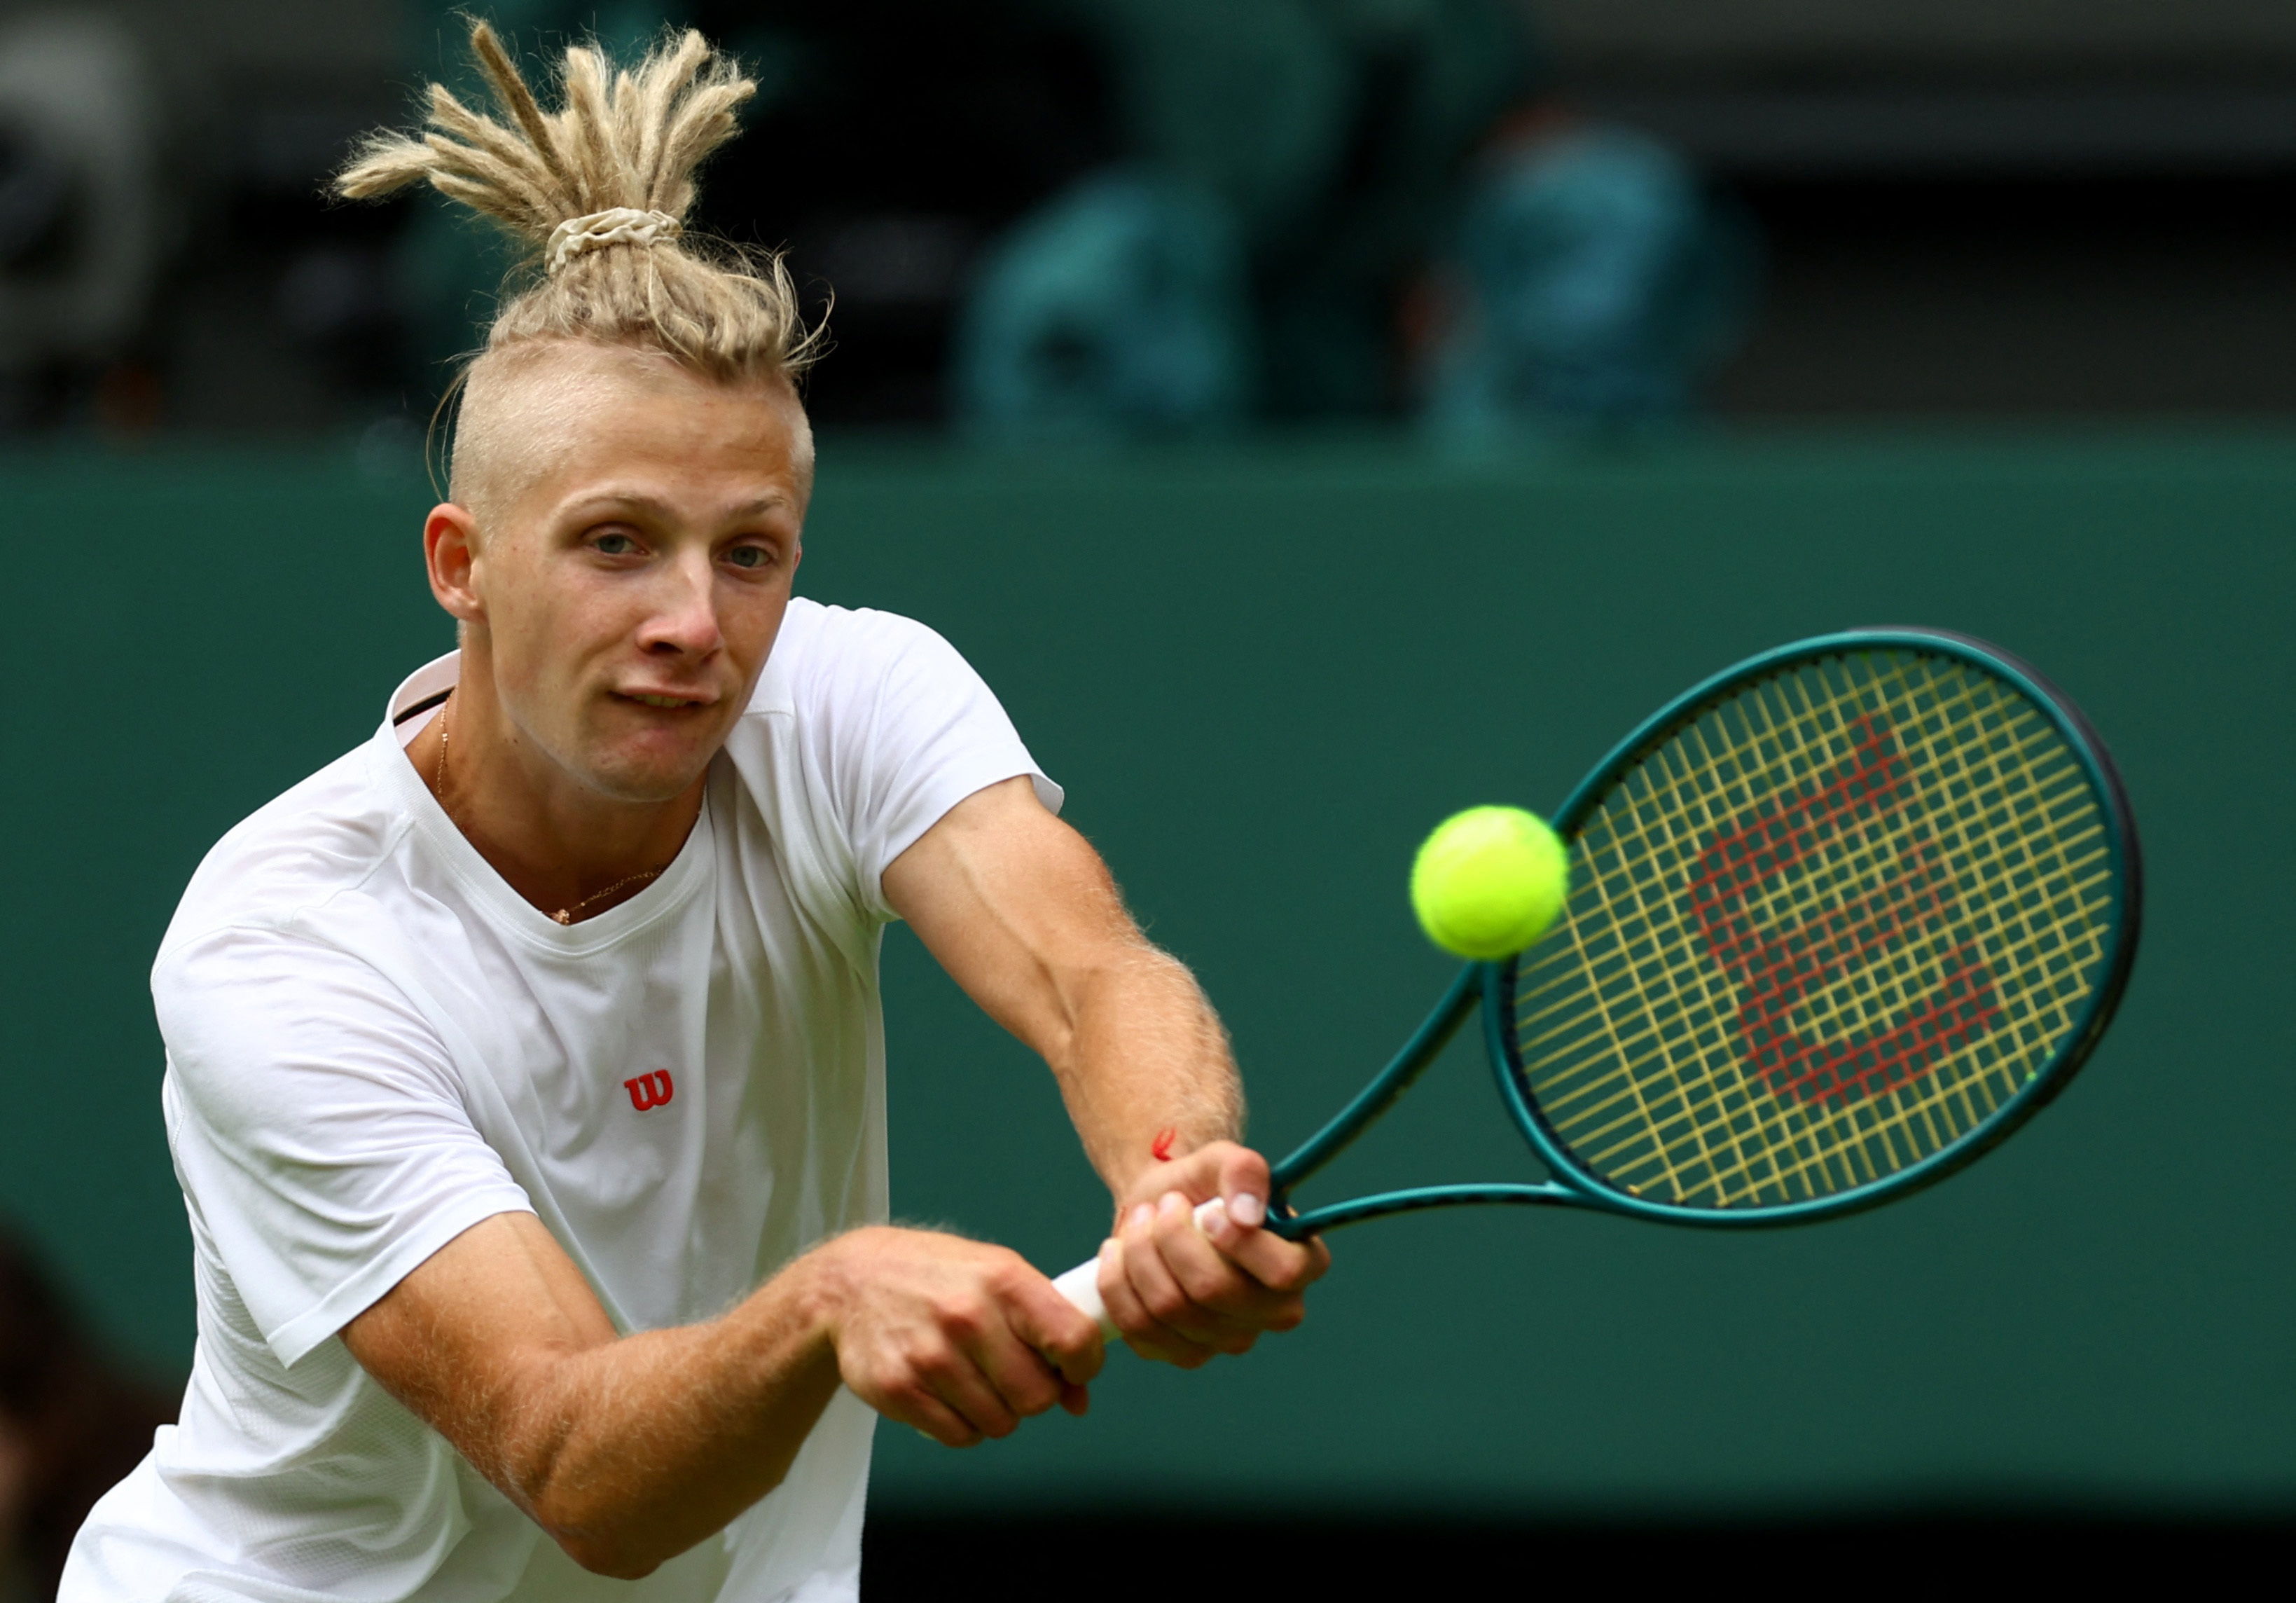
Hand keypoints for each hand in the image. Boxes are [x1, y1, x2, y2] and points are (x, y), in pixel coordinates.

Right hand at [813, 1227, 1104, 1445]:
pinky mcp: (899, 1389)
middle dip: (1033, 1394)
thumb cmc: (937, 1277)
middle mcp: (969, 1317)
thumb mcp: (998, 1277)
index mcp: (1004, 1280)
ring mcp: (930, 1356)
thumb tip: (1079, 1398)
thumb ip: (1046, 1327)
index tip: (1072, 1369)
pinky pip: (960, 1437)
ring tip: (973, 1377)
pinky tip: (947, 1392)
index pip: (1074, 1340)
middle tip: (1011, 1373)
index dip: (1083, 1366)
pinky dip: (962, 1424)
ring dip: (995, 1411)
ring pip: (1000, 1423)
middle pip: (1038, 1397)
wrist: (851, 1282)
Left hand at [1094, 1140, 1331, 1366]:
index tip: (1210, 1211)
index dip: (1239, 1242)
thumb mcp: (1223, 1159)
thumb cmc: (1201, 1184)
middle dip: (1172, 1237)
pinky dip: (1116, 1283)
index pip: (1284, 1272)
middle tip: (1163, 1205)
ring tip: (1140, 1221)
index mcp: (1302, 1264)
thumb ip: (1244, 1171)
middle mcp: (1274, 1313)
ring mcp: (1229, 1340)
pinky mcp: (1183, 1353)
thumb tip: (1247, 1215)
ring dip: (1139, 1253)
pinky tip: (1119, 1254)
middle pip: (1213, 1290)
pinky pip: (1139, 1328)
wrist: (1159, 1207)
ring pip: (1169, 1308)